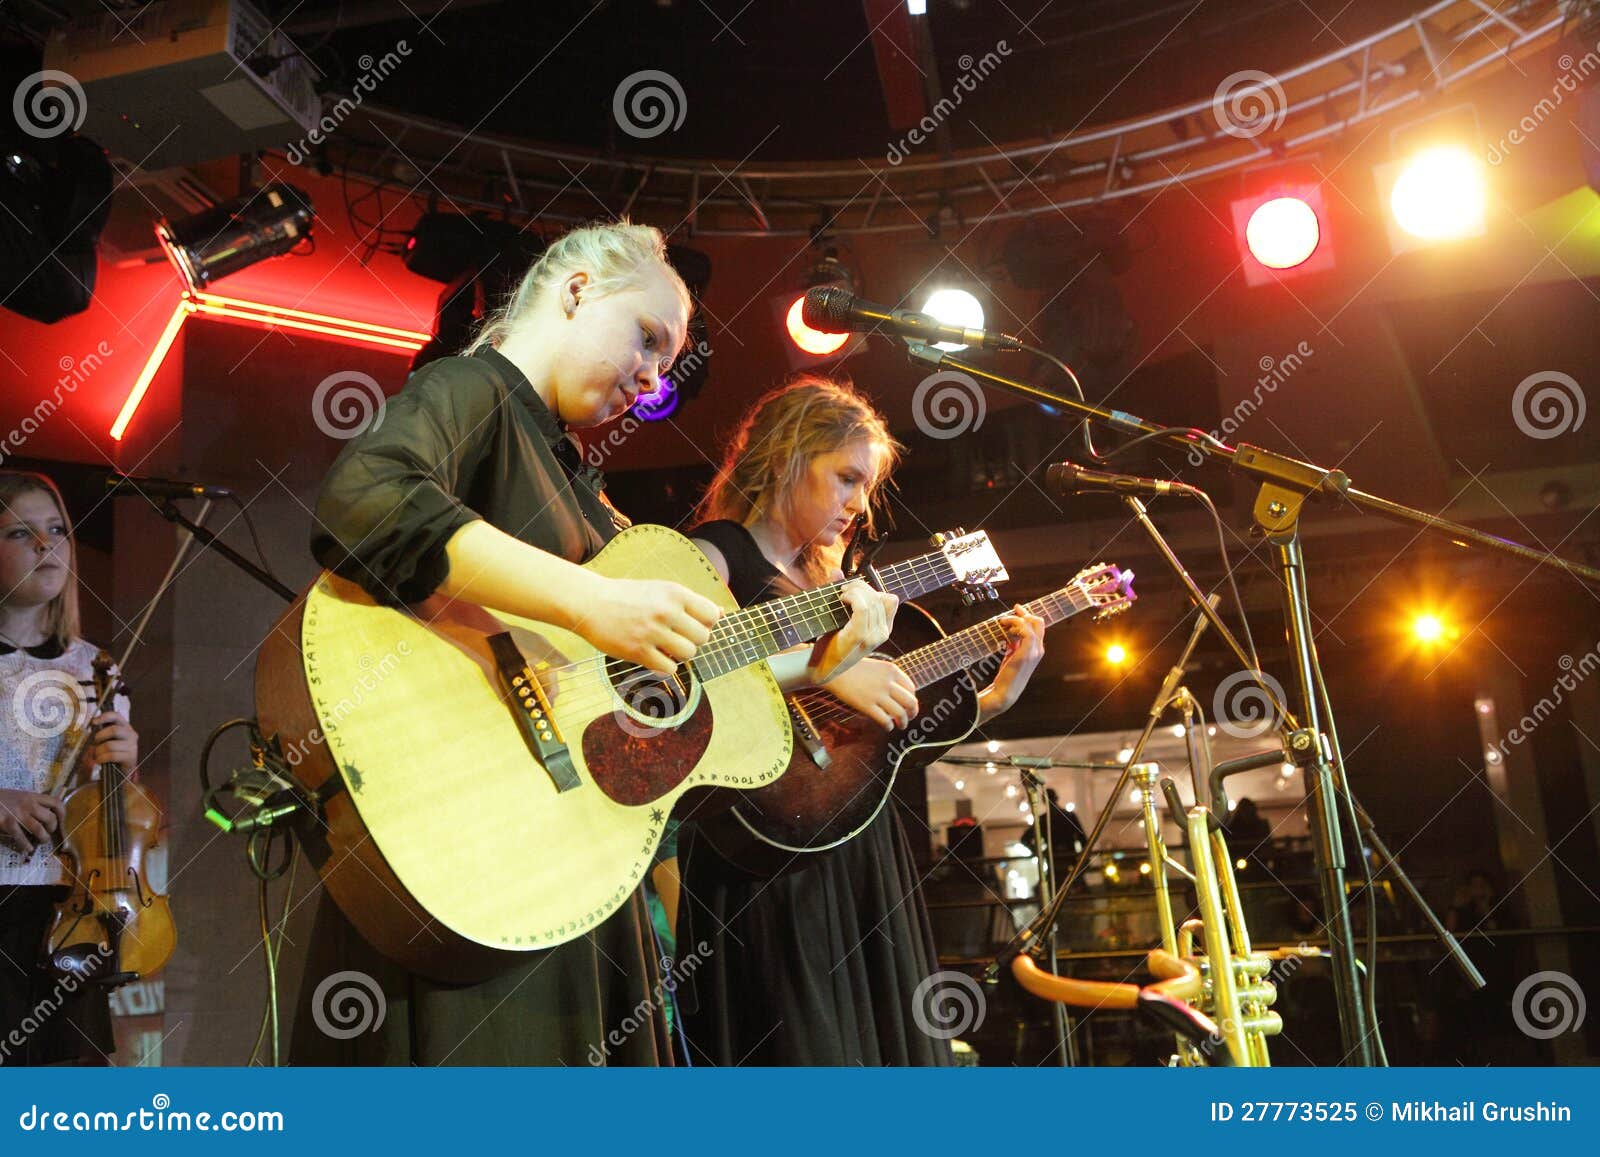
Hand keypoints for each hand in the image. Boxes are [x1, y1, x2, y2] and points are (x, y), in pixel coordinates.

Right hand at [0, 788, 64, 854]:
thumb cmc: (3, 798)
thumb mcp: (20, 796)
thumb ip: (33, 802)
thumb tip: (46, 813)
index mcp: (33, 796)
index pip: (56, 802)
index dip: (62, 813)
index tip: (62, 821)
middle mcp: (28, 804)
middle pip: (50, 818)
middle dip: (52, 828)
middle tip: (49, 832)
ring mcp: (18, 813)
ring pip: (38, 829)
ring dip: (43, 838)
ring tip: (42, 841)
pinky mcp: (8, 822)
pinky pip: (21, 836)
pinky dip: (26, 845)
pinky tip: (28, 849)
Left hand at [86, 711, 137, 770]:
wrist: (118, 772)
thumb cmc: (109, 754)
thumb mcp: (103, 741)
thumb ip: (98, 733)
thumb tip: (88, 728)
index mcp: (124, 727)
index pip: (117, 716)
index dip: (105, 716)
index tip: (93, 722)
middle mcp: (131, 734)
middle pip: (114, 730)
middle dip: (100, 737)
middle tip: (94, 743)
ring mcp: (132, 746)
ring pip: (110, 745)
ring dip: (99, 751)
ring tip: (97, 755)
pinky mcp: (131, 757)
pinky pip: (112, 756)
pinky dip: (102, 759)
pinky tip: (100, 761)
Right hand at [579, 577, 722, 673]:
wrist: (590, 603)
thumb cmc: (630, 597)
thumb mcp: (662, 590)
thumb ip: (691, 603)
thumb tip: (721, 614)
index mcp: (674, 592)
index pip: (711, 615)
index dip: (705, 624)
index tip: (690, 624)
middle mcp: (666, 610)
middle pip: (703, 638)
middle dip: (692, 641)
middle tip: (675, 637)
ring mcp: (652, 631)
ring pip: (689, 654)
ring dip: (680, 655)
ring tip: (665, 646)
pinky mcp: (638, 651)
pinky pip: (669, 668)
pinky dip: (665, 666)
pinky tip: (654, 656)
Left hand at [806, 580, 897, 682]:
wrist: (820, 666)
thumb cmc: (831, 642)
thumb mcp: (842, 617)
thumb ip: (843, 594)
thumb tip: (836, 571)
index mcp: (884, 629)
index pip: (891, 600)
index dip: (872, 590)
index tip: (853, 592)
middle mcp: (883, 633)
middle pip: (879, 596)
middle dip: (860, 587)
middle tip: (842, 591)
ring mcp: (873, 637)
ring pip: (871, 600)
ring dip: (854, 591)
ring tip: (841, 595)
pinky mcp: (860, 637)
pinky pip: (862, 608)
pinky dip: (852, 598)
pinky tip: (841, 599)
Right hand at [823, 656, 917, 730]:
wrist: (832, 670)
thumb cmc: (851, 667)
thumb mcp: (875, 665)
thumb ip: (887, 677)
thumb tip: (898, 694)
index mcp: (891, 670)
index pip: (911, 687)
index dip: (912, 698)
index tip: (909, 704)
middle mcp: (887, 682)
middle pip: (910, 702)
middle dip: (913, 712)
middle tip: (910, 717)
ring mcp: (877, 695)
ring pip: (900, 714)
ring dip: (903, 722)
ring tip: (901, 725)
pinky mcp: (866, 706)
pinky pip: (885, 721)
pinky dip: (889, 726)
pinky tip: (887, 727)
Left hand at [978, 605, 1046, 720]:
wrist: (1005, 692)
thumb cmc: (1007, 676)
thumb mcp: (1012, 656)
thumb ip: (1015, 644)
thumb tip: (1010, 631)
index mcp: (1037, 650)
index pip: (1038, 627)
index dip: (1028, 616)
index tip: (1016, 610)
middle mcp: (1039, 649)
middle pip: (1039, 622)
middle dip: (1025, 613)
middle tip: (1012, 610)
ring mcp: (1034, 651)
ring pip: (1032, 624)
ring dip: (1016, 619)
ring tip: (1003, 621)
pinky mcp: (1026, 653)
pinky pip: (1026, 631)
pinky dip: (1015, 625)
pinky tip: (1006, 628)